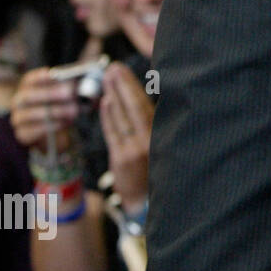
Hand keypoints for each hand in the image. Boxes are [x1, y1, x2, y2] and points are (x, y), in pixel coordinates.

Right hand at [9, 67, 80, 150]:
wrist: (50, 134)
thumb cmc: (60, 108)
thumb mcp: (67, 96)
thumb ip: (77, 88)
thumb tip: (96, 82)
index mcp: (29, 87)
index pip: (31, 79)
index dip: (42, 76)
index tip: (55, 74)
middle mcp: (19, 101)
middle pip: (29, 96)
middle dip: (50, 93)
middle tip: (70, 93)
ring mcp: (19, 118)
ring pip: (31, 114)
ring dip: (55, 111)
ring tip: (74, 111)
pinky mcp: (23, 134)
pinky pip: (34, 130)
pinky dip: (51, 126)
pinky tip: (65, 123)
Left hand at [98, 62, 153, 208]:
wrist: (149, 203)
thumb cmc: (159, 171)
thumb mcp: (166, 145)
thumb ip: (154, 123)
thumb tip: (141, 96)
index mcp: (163, 136)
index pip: (145, 105)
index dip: (132, 87)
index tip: (123, 70)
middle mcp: (150, 142)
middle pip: (133, 108)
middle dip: (122, 86)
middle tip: (113, 68)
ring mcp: (134, 151)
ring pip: (121, 118)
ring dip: (113, 96)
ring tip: (107, 79)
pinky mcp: (121, 159)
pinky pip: (112, 133)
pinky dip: (108, 116)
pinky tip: (105, 102)